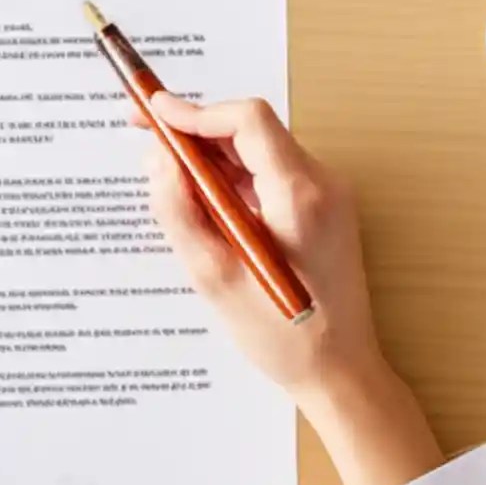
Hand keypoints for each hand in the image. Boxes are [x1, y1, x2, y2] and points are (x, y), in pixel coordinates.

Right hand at [136, 93, 444, 484]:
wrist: (340, 372)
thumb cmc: (283, 337)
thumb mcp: (215, 278)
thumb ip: (180, 213)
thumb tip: (158, 162)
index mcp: (300, 195)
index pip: (246, 121)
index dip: (194, 112)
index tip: (152, 112)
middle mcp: (322, 184)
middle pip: (251, 130)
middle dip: (195, 130)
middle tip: (145, 135)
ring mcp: (325, 196)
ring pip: (258, 151)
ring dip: (211, 156)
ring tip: (165, 175)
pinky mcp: (321, 210)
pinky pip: (269, 175)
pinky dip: (231, 178)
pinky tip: (200, 201)